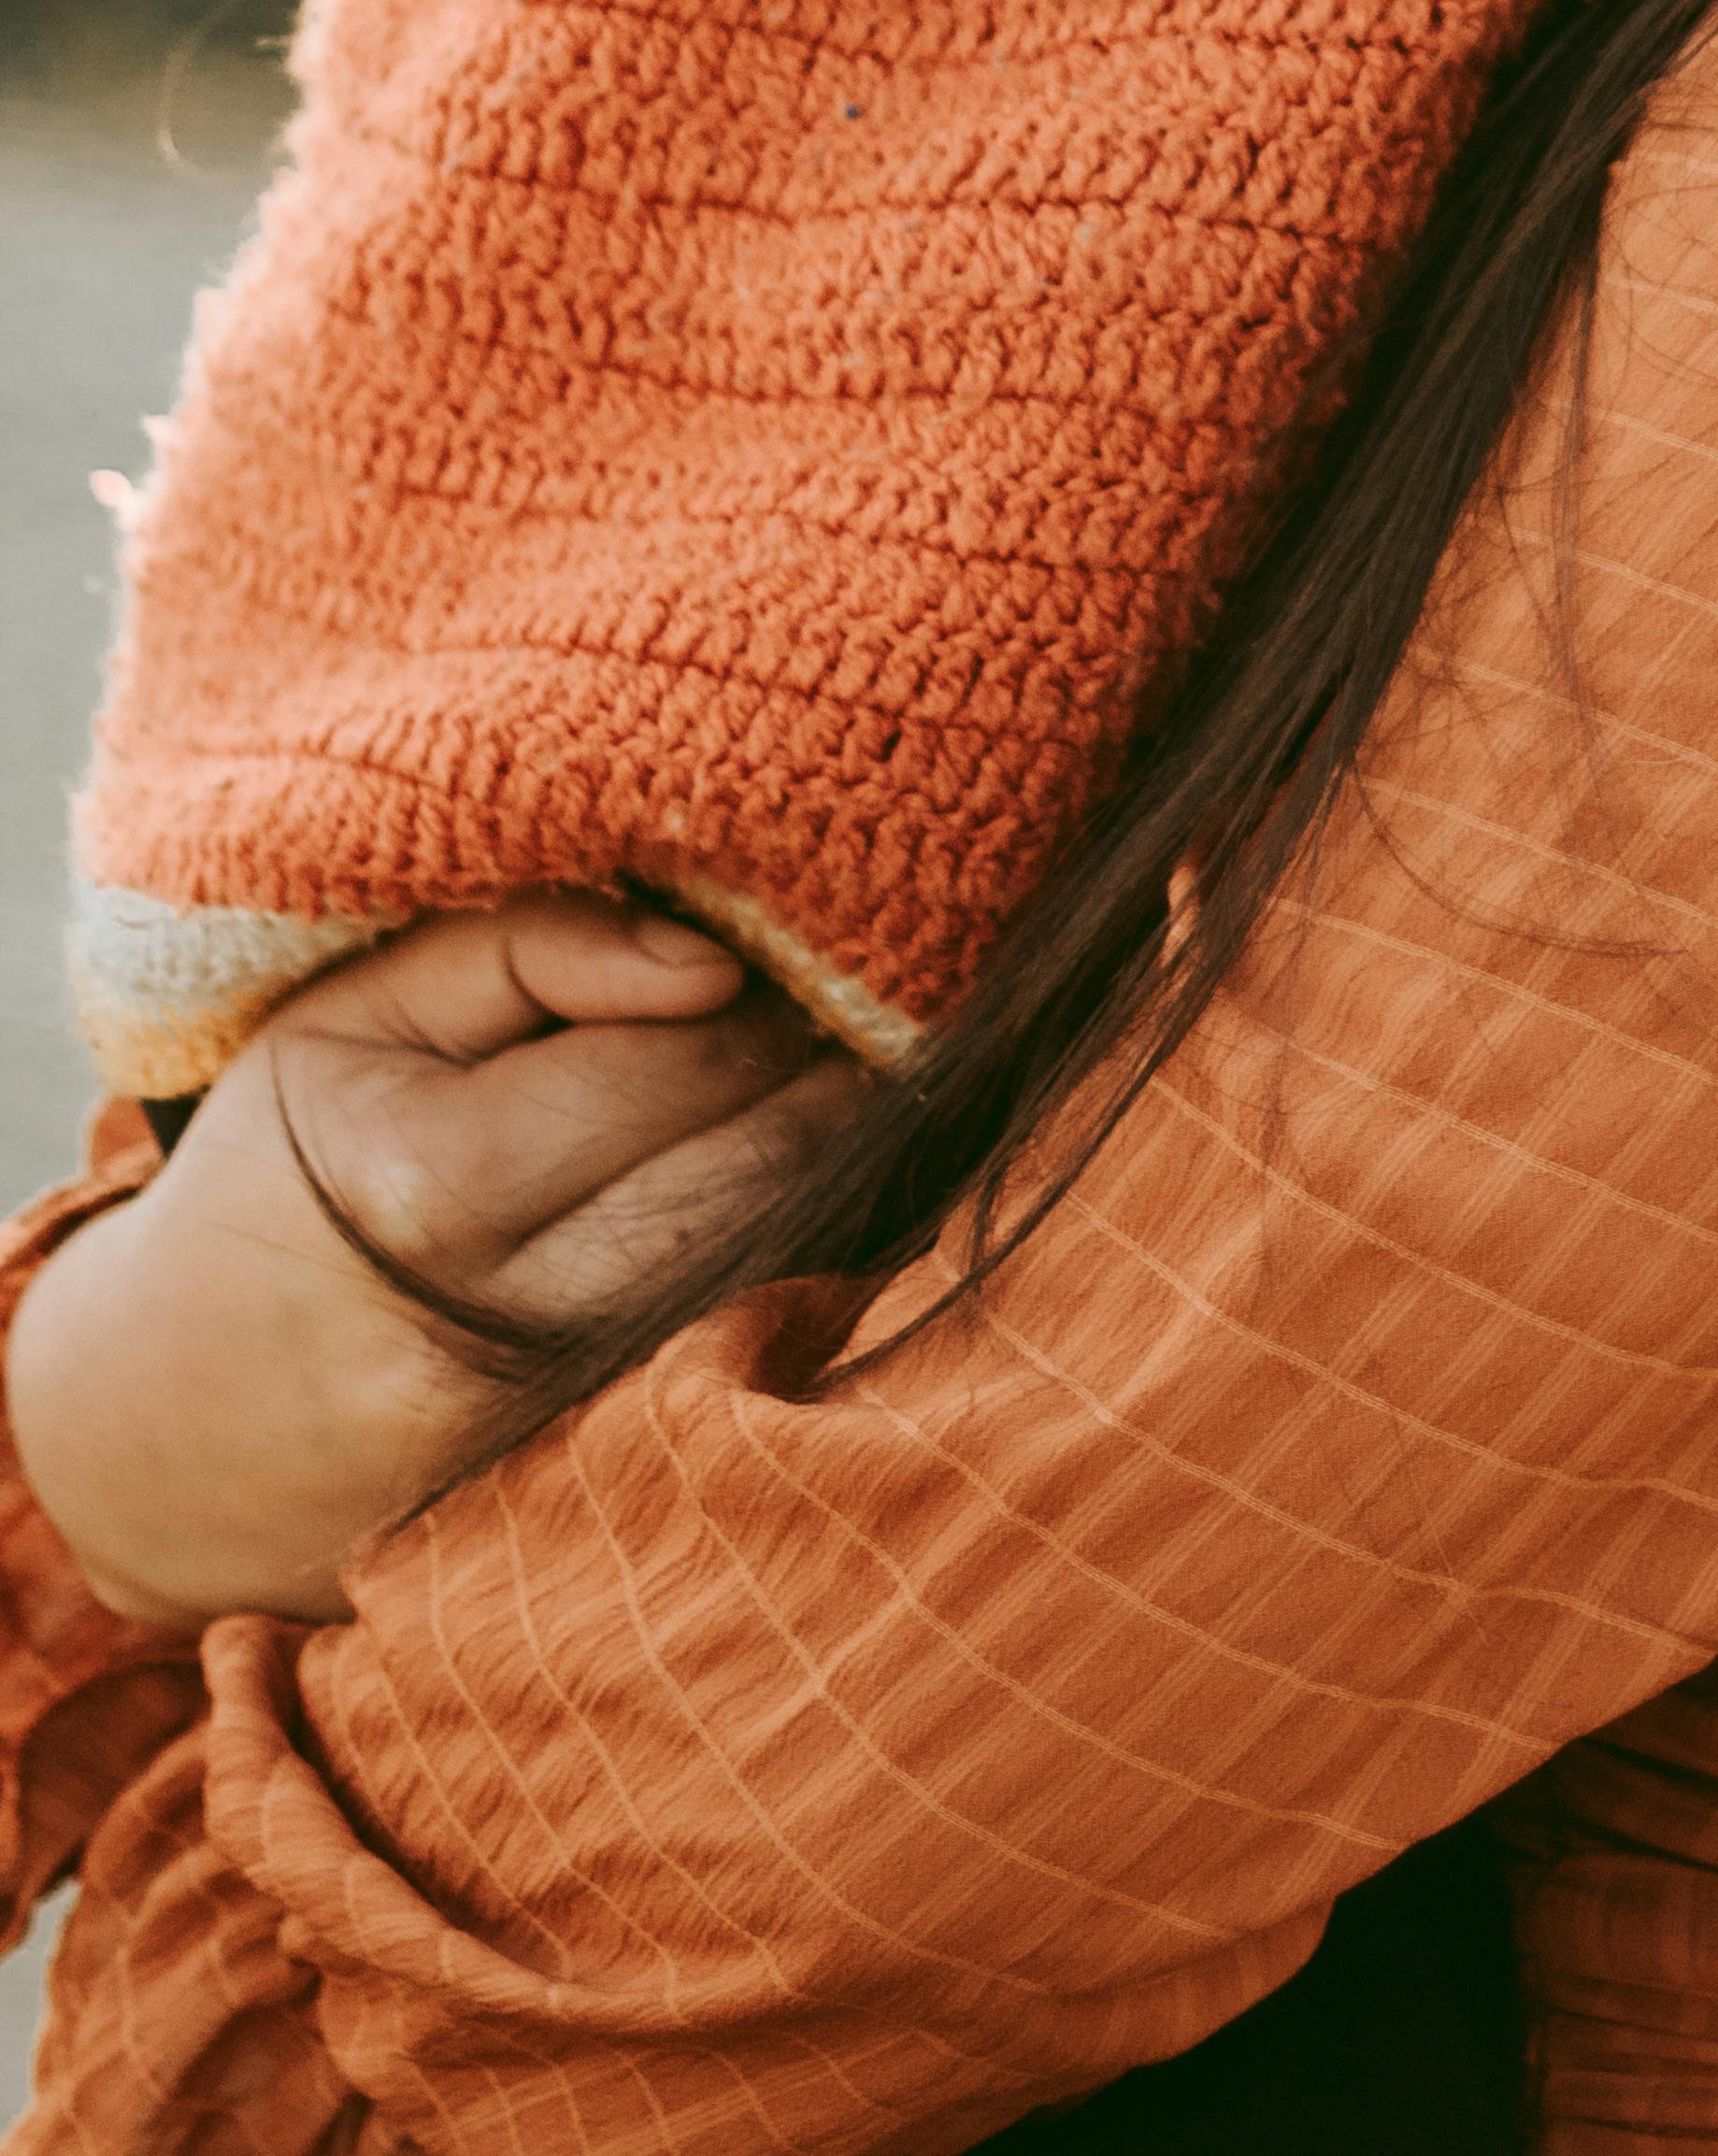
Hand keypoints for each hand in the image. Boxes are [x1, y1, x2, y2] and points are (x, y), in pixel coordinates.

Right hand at [4, 897, 858, 1628]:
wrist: (161, 1431)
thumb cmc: (279, 1177)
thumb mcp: (353, 1019)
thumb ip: (535, 946)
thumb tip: (714, 961)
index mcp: (435, 1183)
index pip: (693, 1055)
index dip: (770, 988)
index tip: (786, 952)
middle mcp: (510, 1325)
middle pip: (765, 1165)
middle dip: (830, 1072)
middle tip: (841, 1015)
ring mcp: (563, 1427)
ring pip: (783, 1263)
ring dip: (834, 1169)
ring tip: (822, 1096)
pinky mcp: (592, 1486)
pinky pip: (746, 1348)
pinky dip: (792, 1268)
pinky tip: (774, 1208)